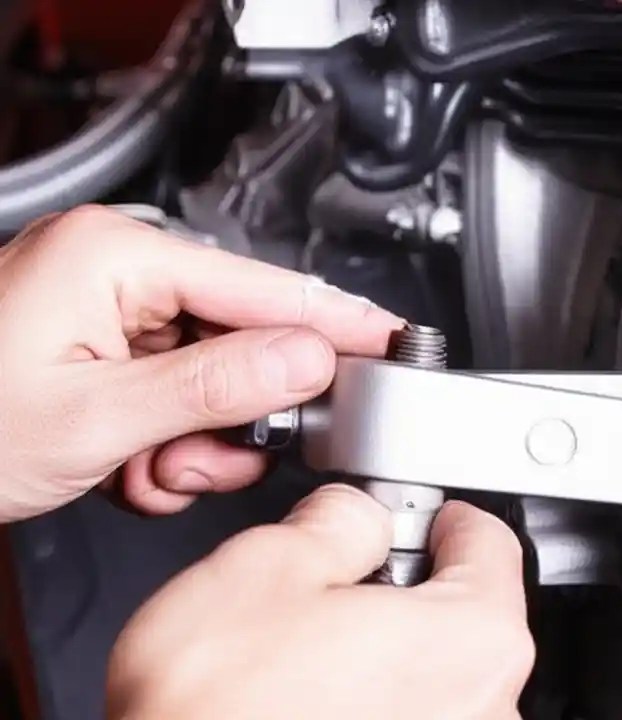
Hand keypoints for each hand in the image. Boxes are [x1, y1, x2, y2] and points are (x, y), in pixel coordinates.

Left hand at [0, 206, 402, 520]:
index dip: (337, 322)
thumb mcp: (98, 416)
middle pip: (244, 339)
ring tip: (147, 470)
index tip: (393, 345)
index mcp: (118, 254)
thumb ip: (218, 385)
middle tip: (204, 460)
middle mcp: (120, 268)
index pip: (264, 285)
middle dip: (235, 415)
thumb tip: (311, 357)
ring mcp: (113, 307)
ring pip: (217, 378)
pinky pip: (182, 393)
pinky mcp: (108, 345)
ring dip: (198, 441)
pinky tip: (132, 467)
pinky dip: (171, 442)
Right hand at [107, 487, 533, 719]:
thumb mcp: (264, 568)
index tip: (412, 516)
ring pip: (436, 679)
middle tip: (335, 589)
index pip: (490, 542)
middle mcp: (489, 708)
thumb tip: (356, 515)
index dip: (437, 516)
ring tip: (306, 661)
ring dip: (386, 660)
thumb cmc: (215, 718)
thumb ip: (336, 520)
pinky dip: (375, 710)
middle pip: (465, 616)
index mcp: (476, 640)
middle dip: (405, 592)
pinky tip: (311, 708)